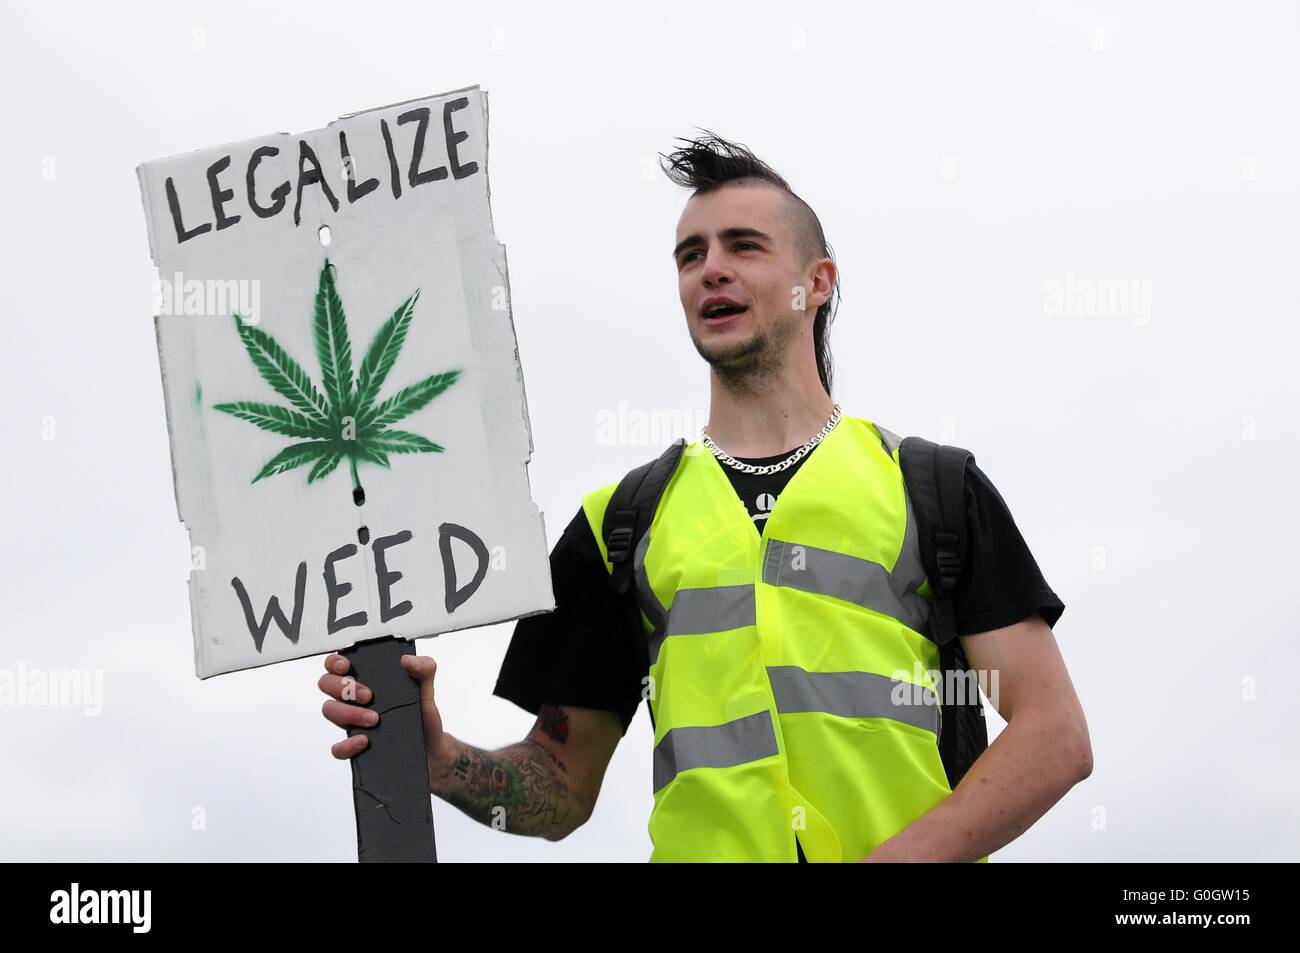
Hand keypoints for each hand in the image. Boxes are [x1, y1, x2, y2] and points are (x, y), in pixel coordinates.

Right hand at [318, 653, 447, 767]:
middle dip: (343, 687)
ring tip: (374, 719)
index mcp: (368, 680)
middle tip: (368, 696)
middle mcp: (355, 699)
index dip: (334, 661)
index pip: (338, 664)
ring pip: (329, 711)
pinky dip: (346, 745)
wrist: (432, 748)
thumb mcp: (427, 689)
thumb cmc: (422, 715)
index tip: (346, 666)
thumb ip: (424, 669)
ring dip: (348, 713)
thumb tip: (407, 660)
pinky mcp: (355, 747)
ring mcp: (352, 722)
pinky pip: (337, 747)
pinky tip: (364, 741)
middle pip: (327, 684)